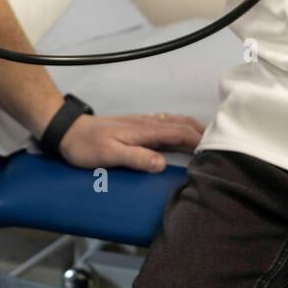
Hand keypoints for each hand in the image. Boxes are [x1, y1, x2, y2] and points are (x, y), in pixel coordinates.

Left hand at [57, 112, 204, 172]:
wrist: (68, 131)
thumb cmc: (87, 146)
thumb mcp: (109, 155)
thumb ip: (136, 158)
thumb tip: (162, 164)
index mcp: (145, 130)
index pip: (179, 132)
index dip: (199, 141)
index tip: (214, 151)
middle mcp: (147, 123)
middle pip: (182, 124)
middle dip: (202, 132)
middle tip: (219, 145)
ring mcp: (142, 124)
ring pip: (175, 123)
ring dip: (192, 130)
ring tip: (206, 143)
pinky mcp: (137, 127)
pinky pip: (165, 126)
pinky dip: (180, 130)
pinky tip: (180, 140)